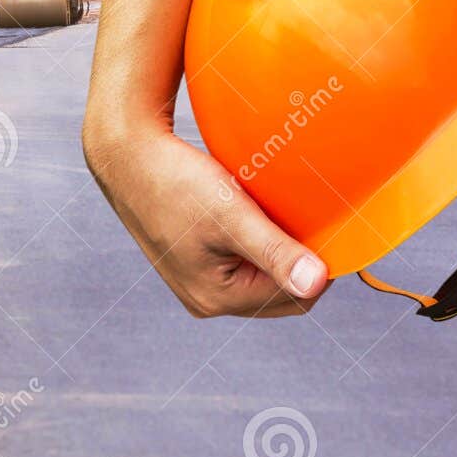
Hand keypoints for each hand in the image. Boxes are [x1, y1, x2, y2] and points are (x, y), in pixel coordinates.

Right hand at [85, 123, 328, 317]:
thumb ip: (274, 251)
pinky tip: (257, 212)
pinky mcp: (194, 261)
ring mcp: (199, 282)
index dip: (320, 266)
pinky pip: (242, 261)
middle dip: (298, 259)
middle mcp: (207, 300)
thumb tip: (316, 284)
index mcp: (218, 298)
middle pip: (280, 292)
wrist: (127, 157)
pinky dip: (257, 241)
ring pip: (262, 275)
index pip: (296, 297)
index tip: (330, 226)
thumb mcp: (230, 214)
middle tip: (306, 216)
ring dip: (278, 249)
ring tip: (279, 212)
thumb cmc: (175, 182)